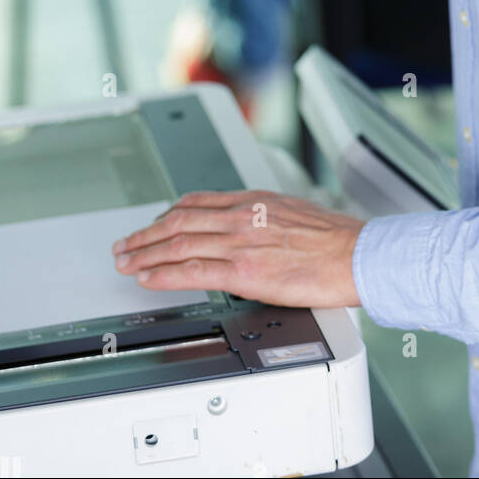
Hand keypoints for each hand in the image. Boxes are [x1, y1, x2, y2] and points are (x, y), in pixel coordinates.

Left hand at [112, 190, 364, 308]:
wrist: (355, 253)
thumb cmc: (335, 238)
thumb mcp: (293, 212)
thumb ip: (265, 219)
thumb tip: (254, 230)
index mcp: (253, 201)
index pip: (197, 202)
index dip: (167, 213)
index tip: (152, 222)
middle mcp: (241, 217)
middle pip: (178, 221)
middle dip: (145, 234)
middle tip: (124, 244)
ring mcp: (240, 243)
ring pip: (178, 244)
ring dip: (144, 254)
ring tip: (125, 262)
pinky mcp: (244, 272)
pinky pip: (192, 272)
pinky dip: (163, 274)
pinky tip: (147, 278)